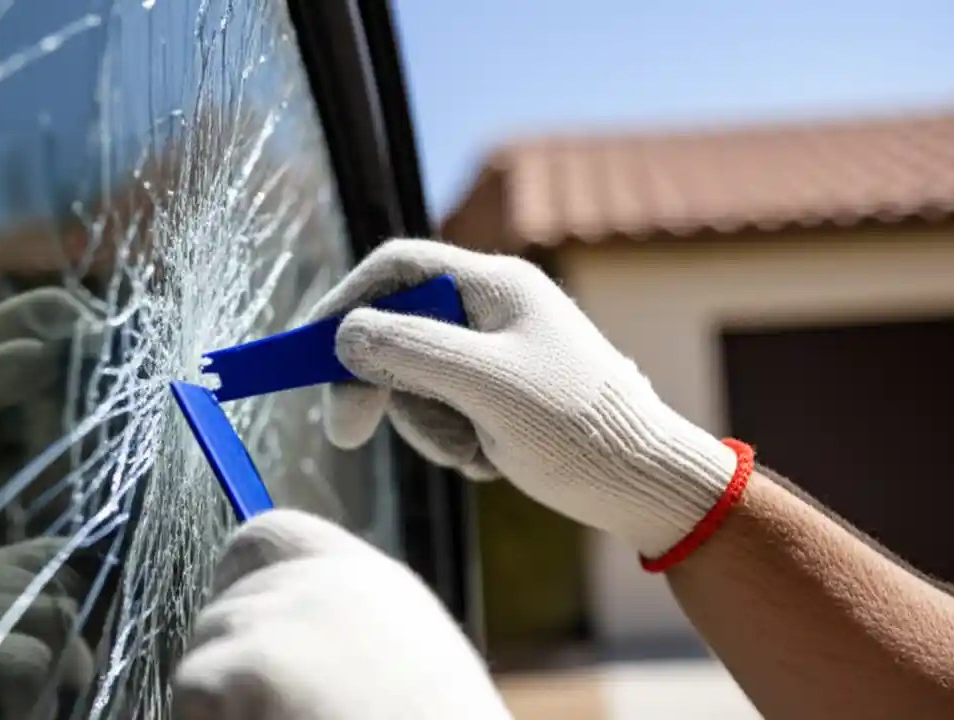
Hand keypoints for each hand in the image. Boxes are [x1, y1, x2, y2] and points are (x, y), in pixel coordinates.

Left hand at [174, 510, 510, 719]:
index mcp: (364, 575)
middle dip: (230, 659)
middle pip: (224, 606)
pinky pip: (190, 697)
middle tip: (268, 709)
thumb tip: (284, 632)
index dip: (242, 580)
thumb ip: (343, 619)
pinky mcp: (241, 667)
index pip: (270, 535)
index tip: (245, 632)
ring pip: (200, 658)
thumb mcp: (407, 648)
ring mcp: (273, 619)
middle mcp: (315, 581)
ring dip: (221, 702)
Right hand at [310, 239, 739, 557]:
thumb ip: (410, 351)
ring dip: (428, 425)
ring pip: (414, 381)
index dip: (345, 300)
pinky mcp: (497, 397)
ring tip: (474, 452)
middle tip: (346, 433)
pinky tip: (491, 460)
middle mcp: (491, 311)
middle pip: (397, 330)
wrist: (644, 482)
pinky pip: (441, 412)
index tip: (308, 348)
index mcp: (495, 285)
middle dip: (376, 384)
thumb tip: (344, 334)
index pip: (398, 267)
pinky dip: (452, 441)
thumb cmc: (578, 425)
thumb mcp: (485, 385)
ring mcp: (494, 355)